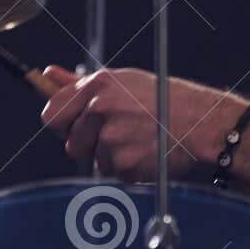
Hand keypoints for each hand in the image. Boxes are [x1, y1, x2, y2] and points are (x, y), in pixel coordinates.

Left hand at [40, 67, 247, 182]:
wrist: (202, 122)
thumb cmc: (162, 98)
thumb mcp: (121, 81)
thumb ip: (80, 82)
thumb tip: (48, 74)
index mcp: (98, 86)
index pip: (52, 113)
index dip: (62, 124)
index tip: (75, 127)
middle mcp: (101, 110)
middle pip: (71, 144)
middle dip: (89, 145)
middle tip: (118, 134)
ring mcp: (112, 139)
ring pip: (95, 161)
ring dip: (113, 157)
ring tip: (139, 140)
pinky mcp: (125, 164)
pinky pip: (116, 174)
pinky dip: (130, 168)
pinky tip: (148, 152)